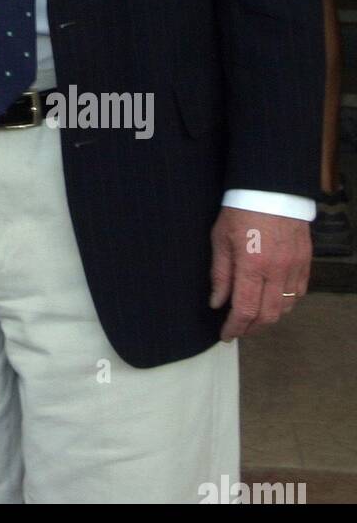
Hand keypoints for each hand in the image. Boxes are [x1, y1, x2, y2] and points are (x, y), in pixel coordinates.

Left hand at [209, 207, 310, 339]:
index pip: (245, 310)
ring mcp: (295, 267)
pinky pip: (299, 293)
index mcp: (252, 265)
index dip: (235, 327)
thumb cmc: (239, 210)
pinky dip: (286, 304)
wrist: (270, 188)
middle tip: (238, 330)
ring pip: (286, 308)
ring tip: (253, 318)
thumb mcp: (220, 239)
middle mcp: (277, 271)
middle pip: (268, 316)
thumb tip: (217, 302)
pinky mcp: (305, 261)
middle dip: (252, 328)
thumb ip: (220, 274)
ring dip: (269, 318)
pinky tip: (273, 301)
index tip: (225, 335)